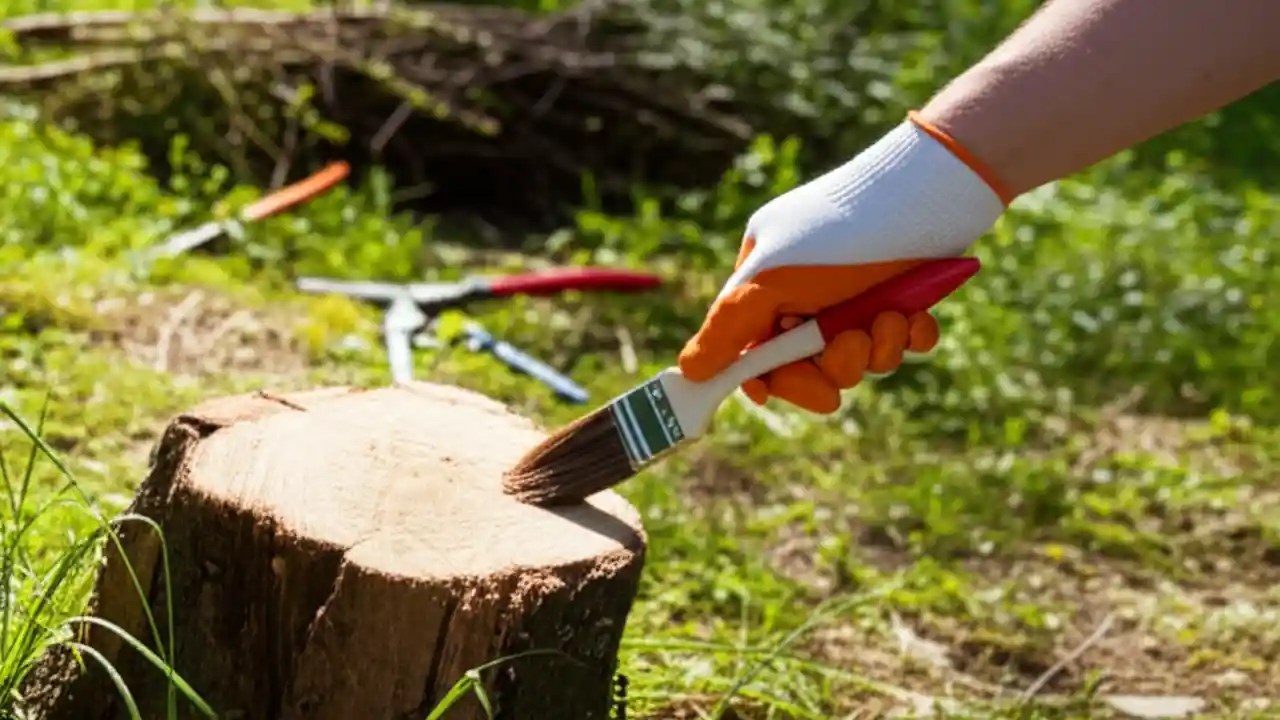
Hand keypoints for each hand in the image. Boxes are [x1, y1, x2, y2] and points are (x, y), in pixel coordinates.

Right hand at [678, 112, 1011, 412]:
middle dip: (835, 362)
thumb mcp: (772, 280)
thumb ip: (729, 328)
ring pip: (860, 356)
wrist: (932, 189)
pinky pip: (903, 340)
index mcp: (766, 280)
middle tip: (854, 344)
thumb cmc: (842, 230)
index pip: (756, 349)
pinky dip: (911, 335)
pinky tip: (916, 315)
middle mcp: (808, 289)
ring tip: (891, 316)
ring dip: (878, 347)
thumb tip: (688, 370)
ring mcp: (858, 292)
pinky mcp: (904, 294)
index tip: (784, 396)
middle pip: (809, 362)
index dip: (773, 377)